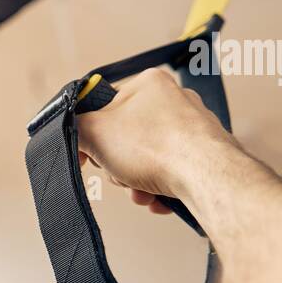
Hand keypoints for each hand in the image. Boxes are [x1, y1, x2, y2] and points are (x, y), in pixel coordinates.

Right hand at [75, 67, 238, 208]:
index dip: (93, 136)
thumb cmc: (156, 148)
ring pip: (149, 160)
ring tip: (143, 192)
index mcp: (149, 83)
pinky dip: (160, 190)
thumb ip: (75, 126)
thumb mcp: (94, 132)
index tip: (90, 157)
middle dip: (119, 167)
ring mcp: (194, 128)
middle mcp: (175, 100)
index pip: (106, 108)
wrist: (206, 176)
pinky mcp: (206, 155)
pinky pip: (172, 173)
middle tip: (121, 175)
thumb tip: (74, 132)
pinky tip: (159, 199)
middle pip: (127, 138)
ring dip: (138, 183)